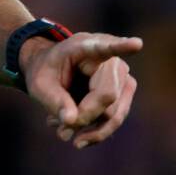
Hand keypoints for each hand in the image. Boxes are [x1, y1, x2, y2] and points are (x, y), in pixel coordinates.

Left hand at [20, 32, 140, 149]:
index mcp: (84, 46)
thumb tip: (72, 121)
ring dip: (88, 128)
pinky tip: (72, 130)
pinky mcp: (125, 93)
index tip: (136, 44)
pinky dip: (95, 130)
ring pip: (114, 113)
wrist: (53, 70)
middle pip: (107, 96)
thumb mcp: (39, 84)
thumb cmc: (46, 71)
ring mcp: (122, 76)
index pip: (105, 47)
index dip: (121, 46)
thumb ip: (54, 100)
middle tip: (58, 128)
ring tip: (60, 129)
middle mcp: (110, 60)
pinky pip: (116, 119)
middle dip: (83, 117)